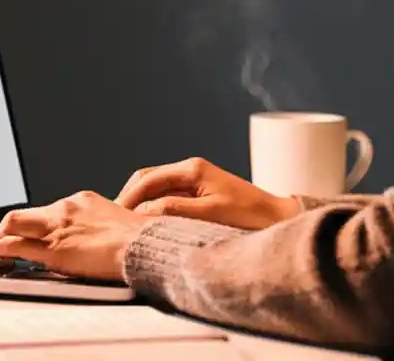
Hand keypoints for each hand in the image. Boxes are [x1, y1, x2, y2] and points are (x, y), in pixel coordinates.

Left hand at [0, 191, 150, 281]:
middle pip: (24, 214)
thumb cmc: (141, 241)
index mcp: (83, 201)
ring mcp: (58, 227)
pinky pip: (17, 245)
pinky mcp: (54, 249)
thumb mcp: (117, 224)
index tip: (29, 232)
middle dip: (6, 227)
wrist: (147, 245)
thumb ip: (99, 228)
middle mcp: (66, 208)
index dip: (34, 223)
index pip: (49, 211)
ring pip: (13, 223)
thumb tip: (95, 241)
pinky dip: (0, 248)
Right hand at [114, 157, 299, 230]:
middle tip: (115, 221)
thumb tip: (142, 212)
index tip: (114, 218)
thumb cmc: (249, 216)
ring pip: (155, 187)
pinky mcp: (200, 191)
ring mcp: (195, 179)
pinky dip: (153, 206)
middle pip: (147, 179)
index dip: (127, 198)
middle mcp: (190, 169)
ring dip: (140, 203)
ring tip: (128, 224)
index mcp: (191, 169)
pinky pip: (167, 195)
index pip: (147, 180)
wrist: (278, 219)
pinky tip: (148, 223)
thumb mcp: (209, 214)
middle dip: (129, 198)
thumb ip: (174, 210)